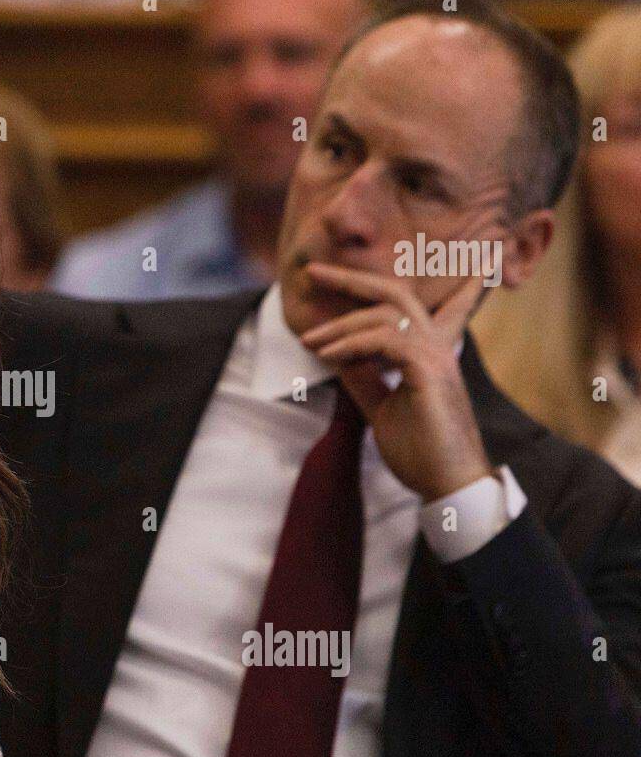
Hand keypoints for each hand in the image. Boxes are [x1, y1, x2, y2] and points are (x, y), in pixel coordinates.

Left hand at [298, 263, 492, 500]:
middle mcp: (436, 346)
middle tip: (311, 272)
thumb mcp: (382, 408)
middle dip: (350, 279)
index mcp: (428, 352)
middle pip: (394, 292)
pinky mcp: (429, 370)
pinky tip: (327, 356)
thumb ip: (364, 380)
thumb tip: (338, 359)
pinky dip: (351, 344)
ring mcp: (436, 355)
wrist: (448, 484)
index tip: (345, 274)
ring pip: (384, 313)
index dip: (378, 285)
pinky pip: (384, 340)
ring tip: (308, 342)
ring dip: (339, 325)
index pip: (410, 306)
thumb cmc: (422, 451)